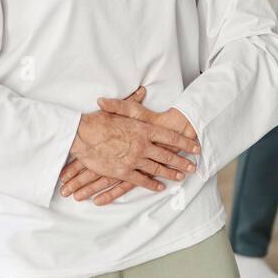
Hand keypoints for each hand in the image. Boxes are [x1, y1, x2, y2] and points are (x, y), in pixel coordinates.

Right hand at [59, 86, 198, 205]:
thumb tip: (142, 90)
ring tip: (181, 177)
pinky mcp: (123, 171)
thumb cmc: (100, 120)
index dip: (184, 143)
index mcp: (144, 130)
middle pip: (168, 155)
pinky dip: (151, 184)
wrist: (83, 135)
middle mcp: (143, 145)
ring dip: (170, 173)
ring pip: (157, 169)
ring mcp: (134, 160)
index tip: (195, 147)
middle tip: (193, 167)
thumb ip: (134, 101)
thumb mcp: (120, 109)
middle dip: (182, 162)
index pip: (170, 137)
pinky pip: (141, 180)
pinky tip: (159, 187)